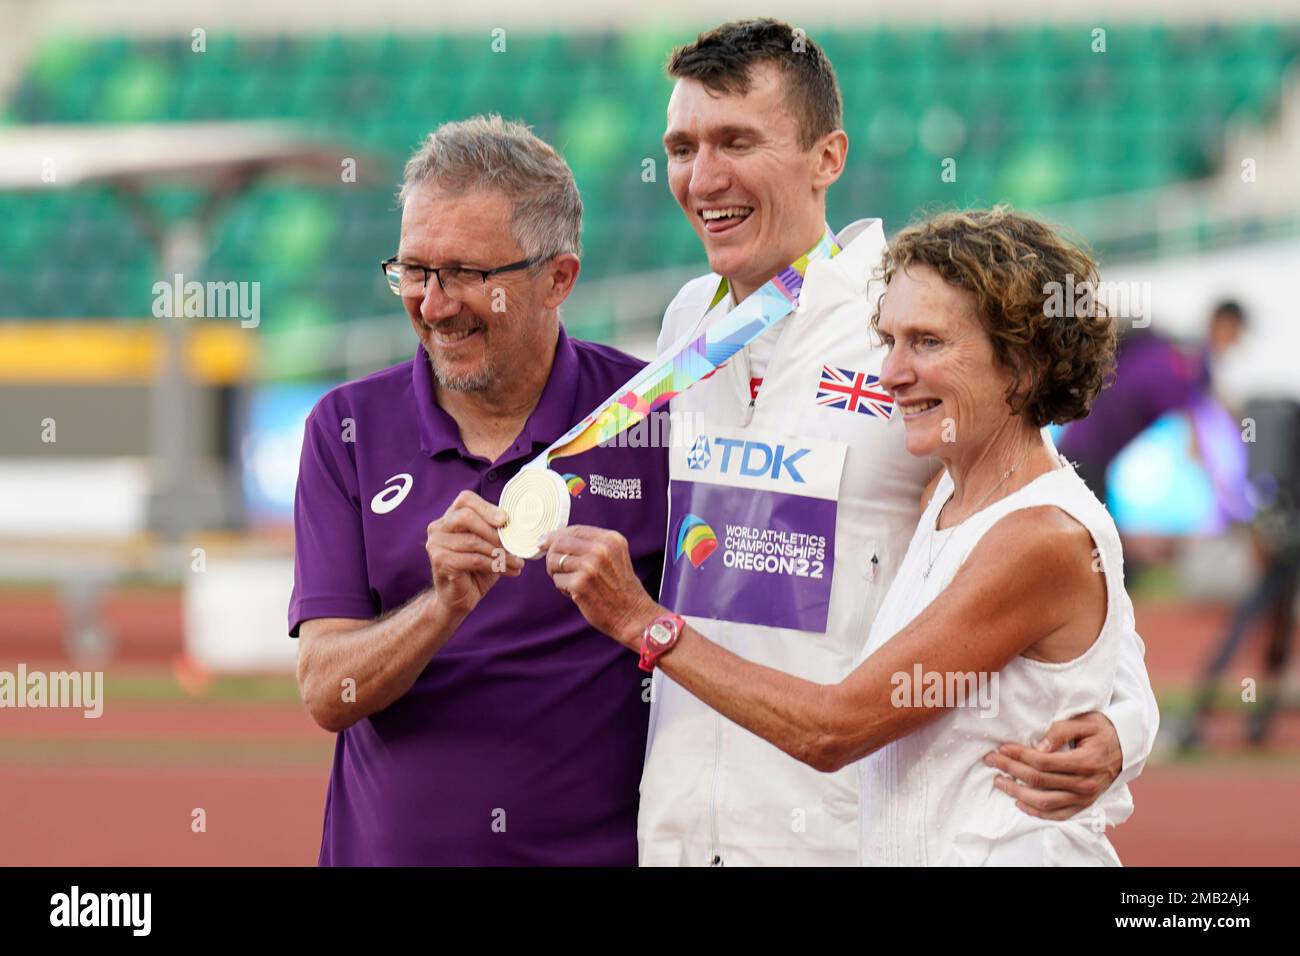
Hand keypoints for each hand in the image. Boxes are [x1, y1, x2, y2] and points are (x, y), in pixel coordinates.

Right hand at [425, 490, 523, 617]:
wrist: (458, 598)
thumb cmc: (475, 568)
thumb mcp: (488, 545)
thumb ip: (496, 530)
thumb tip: (520, 522)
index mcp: (449, 517)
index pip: (465, 500)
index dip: (487, 507)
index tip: (505, 520)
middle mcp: (438, 528)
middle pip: (467, 517)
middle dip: (494, 532)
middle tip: (514, 546)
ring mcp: (436, 544)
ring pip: (473, 541)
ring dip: (501, 553)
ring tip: (517, 562)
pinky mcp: (440, 562)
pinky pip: (474, 559)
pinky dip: (496, 565)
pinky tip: (509, 571)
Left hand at [540, 526, 659, 647]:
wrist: (632, 615)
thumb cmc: (620, 588)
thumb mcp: (614, 556)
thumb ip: (590, 545)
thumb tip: (551, 539)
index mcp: (610, 540)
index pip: (574, 530)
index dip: (556, 535)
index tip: (545, 542)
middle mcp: (601, 550)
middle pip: (559, 543)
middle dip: (553, 555)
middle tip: (558, 568)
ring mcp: (589, 567)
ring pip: (554, 561)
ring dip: (557, 573)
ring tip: (573, 581)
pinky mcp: (579, 584)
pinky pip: (557, 580)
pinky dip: (563, 588)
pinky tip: (577, 593)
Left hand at [984, 711, 1122, 819]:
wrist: (1126, 748)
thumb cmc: (1102, 730)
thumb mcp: (1085, 721)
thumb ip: (1062, 730)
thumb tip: (1040, 745)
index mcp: (1085, 761)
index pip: (1043, 762)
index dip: (1019, 755)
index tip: (1002, 747)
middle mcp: (1085, 784)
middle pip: (1039, 781)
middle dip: (1010, 770)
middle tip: (991, 760)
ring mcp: (1085, 798)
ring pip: (1044, 802)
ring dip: (1017, 792)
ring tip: (999, 781)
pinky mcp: (1084, 805)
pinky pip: (1057, 815)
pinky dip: (1036, 812)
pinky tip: (1019, 803)